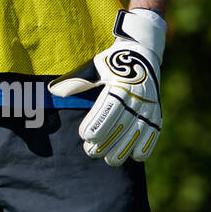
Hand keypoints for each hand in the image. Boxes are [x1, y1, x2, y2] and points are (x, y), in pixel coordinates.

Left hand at [49, 9, 164, 165]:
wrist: (142, 53)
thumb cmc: (111, 62)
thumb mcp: (94, 67)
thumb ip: (76, 81)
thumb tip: (53, 91)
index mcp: (120, 85)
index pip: (108, 110)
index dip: (96, 126)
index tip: (84, 135)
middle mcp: (137, 97)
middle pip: (121, 127)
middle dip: (104, 144)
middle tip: (90, 151)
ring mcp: (149, 107)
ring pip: (137, 136)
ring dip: (121, 152)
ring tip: (108, 159)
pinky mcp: (157, 115)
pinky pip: (152, 137)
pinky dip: (142, 149)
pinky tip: (131, 154)